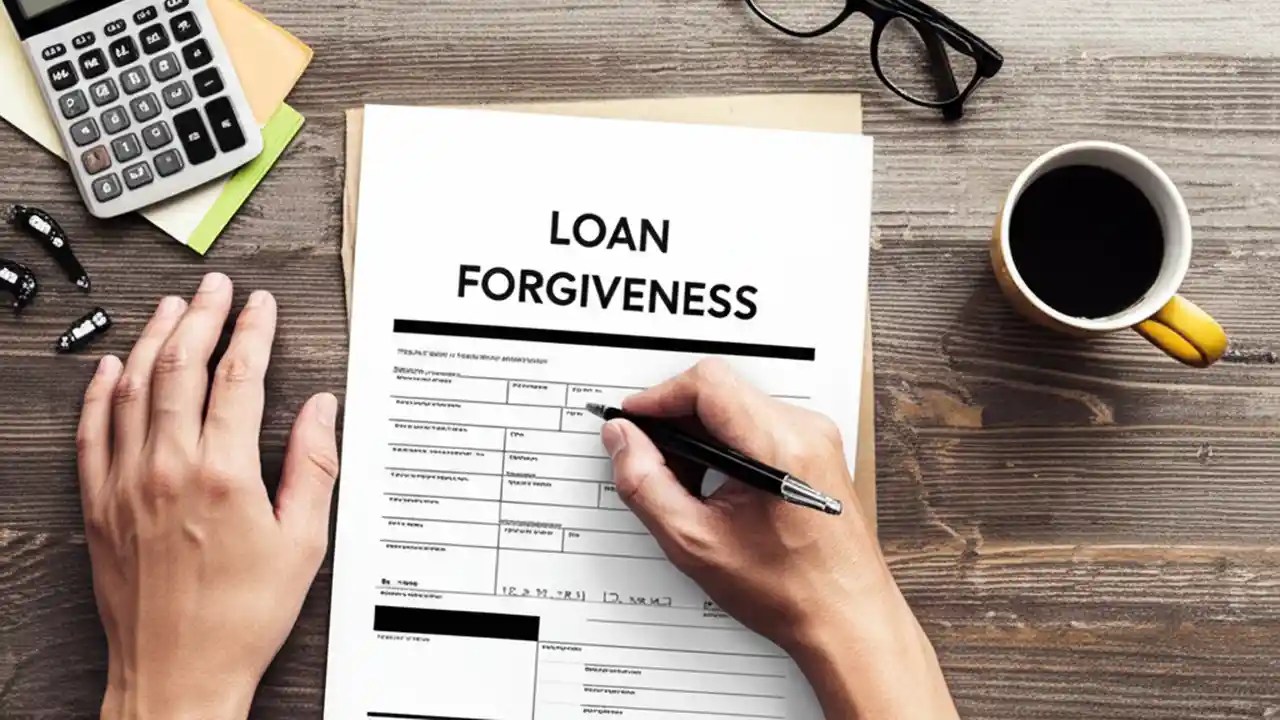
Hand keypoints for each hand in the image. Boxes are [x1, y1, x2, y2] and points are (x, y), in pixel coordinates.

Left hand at [76, 273, 339, 719]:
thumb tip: (320, 409)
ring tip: (170, 307)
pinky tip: (112, 367)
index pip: (239, 378)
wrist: (177, 673)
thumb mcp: (303, 543)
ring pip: (133, 389)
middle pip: (181, 368)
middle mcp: (168, 470)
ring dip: (153, 339)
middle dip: (201, 316)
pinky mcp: (99, 506)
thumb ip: (313, 466)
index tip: (260, 306)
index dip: (251, 331)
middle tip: (215, 287)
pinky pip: (91, 432)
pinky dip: (99, 392)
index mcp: (224, 475)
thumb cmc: (242, 617)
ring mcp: (126, 485)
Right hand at [600, 359, 956, 718]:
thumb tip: (622, 440)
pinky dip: (724, 446)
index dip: (658, 397)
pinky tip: (714, 487)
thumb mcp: (696, 543)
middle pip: (720, 391)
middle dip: (675, 420)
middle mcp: (805, 431)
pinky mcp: (815, 451)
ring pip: (735, 407)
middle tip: (650, 460)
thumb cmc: (791, 592)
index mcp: (780, 446)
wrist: (847, 618)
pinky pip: (756, 425)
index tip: (632, 419)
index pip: (707, 383)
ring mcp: (815, 438)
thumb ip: (646, 484)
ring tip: (685, 485)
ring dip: (699, 435)